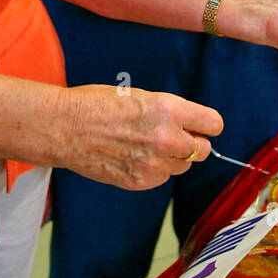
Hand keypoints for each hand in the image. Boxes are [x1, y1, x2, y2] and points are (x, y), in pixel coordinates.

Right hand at [61, 84, 223, 189]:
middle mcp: (166, 138)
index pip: (213, 124)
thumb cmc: (96, 104)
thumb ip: (168, 112)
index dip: (207, 125)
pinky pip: (161, 178)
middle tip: (174, 137)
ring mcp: (154, 163)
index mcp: (168, 109)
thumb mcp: (140, 96)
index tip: (202, 126)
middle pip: (203, 150)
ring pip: (182, 166)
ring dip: (173, 158)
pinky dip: (155, 170)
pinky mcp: (140, 181)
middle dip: (192, 143)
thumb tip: (187, 125)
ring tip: (147, 146)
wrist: (65, 127)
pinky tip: (135, 157)